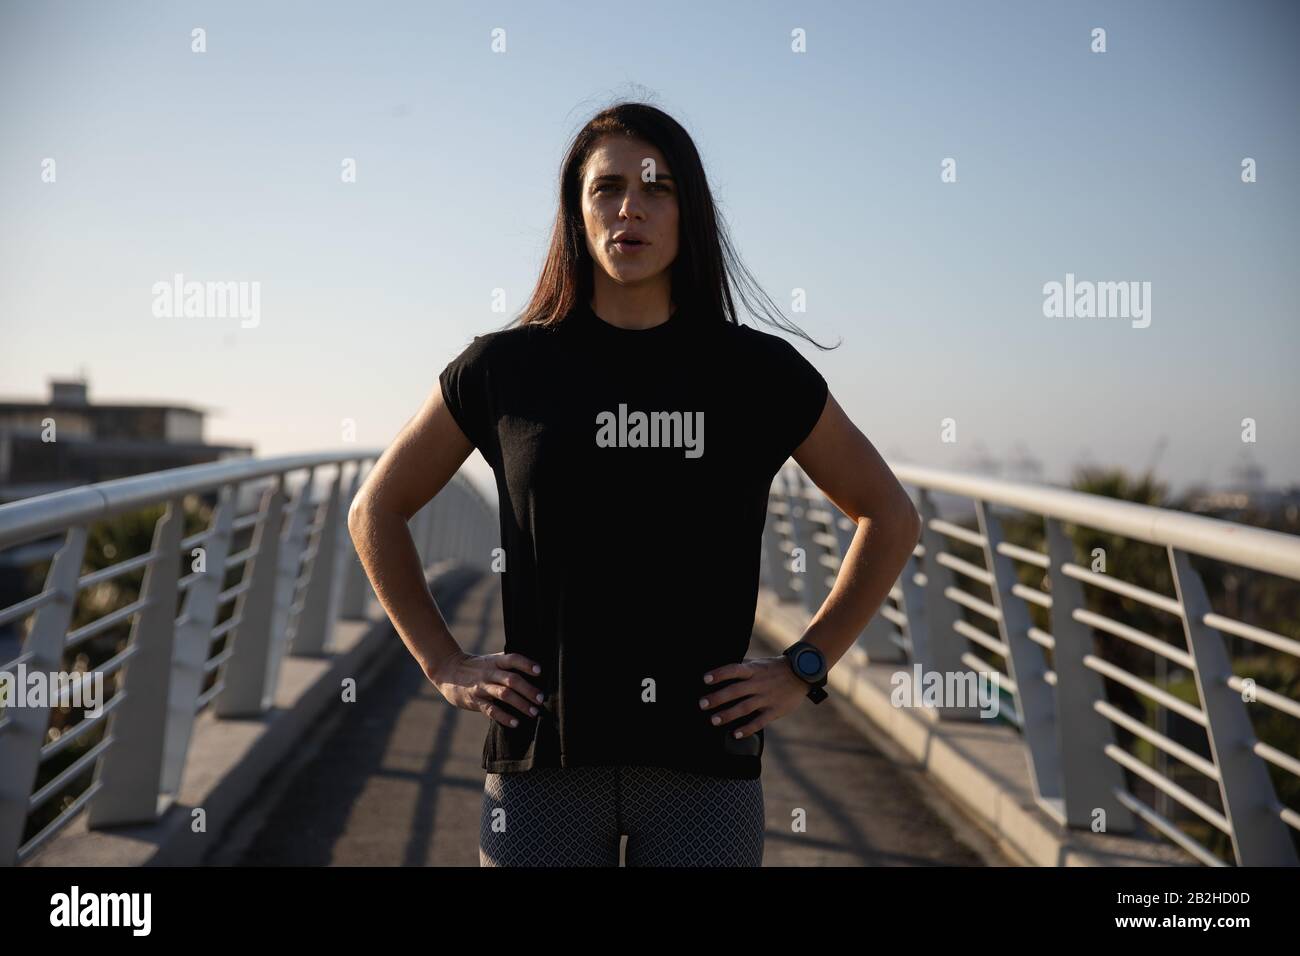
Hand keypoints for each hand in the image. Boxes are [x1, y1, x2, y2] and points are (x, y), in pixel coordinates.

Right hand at [428, 650, 544, 728]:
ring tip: (534, 712)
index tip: (539, 671)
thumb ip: (508, 664)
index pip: (513, 659)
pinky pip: (491, 710)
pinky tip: (515, 723)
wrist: (448, 671)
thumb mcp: (491, 660)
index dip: (526, 664)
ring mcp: (481, 687)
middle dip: (528, 690)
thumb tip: (535, 671)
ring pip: (504, 694)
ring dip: (521, 704)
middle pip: (512, 679)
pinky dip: (504, 717)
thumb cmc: (477, 667)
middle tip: (541, 699)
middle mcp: (489, 673)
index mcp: (495, 661)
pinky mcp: (474, 701)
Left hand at [699, 656, 811, 738]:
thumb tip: (720, 670)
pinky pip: (760, 721)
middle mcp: (759, 683)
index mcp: (754, 670)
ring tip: (713, 720)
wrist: (802, 673)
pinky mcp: (775, 710)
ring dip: (728, 714)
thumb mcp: (758, 663)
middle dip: (718, 698)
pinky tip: (735, 734)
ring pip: (745, 707)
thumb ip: (742, 667)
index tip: (705, 679)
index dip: (720, 674)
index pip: (734, 670)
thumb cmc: (774, 668)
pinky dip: (748, 728)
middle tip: (702, 704)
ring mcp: (767, 697)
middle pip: (736, 691)